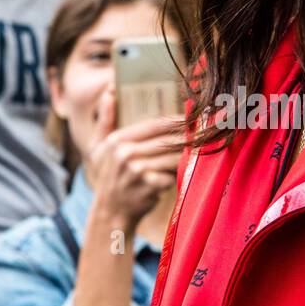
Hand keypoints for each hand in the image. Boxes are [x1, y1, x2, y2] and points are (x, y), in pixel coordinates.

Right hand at [84, 87, 185, 233]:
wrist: (110, 212)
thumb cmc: (108, 177)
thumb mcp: (97, 148)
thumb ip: (104, 120)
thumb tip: (110, 93)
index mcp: (117, 141)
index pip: (155, 124)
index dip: (177, 121)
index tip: (193, 119)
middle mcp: (125, 153)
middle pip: (168, 140)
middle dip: (189, 137)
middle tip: (206, 134)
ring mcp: (138, 170)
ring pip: (173, 157)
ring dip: (187, 156)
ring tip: (197, 154)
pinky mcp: (150, 186)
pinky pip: (173, 175)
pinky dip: (178, 175)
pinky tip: (178, 176)